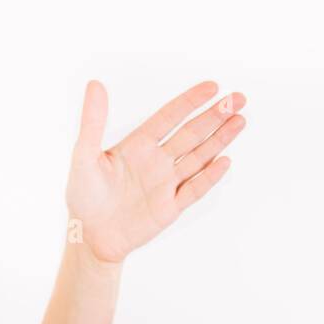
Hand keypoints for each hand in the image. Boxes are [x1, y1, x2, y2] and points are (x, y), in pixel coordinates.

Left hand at [64, 79, 245, 264]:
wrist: (90, 238)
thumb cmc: (83, 197)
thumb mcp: (84, 156)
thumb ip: (93, 121)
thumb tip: (95, 84)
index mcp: (138, 145)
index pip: (169, 117)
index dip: (190, 102)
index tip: (213, 87)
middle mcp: (156, 161)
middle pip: (191, 134)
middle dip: (215, 116)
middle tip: (239, 98)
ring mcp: (165, 184)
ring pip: (198, 157)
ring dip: (219, 140)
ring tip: (240, 121)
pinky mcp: (170, 208)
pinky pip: (194, 190)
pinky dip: (209, 176)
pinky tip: (224, 160)